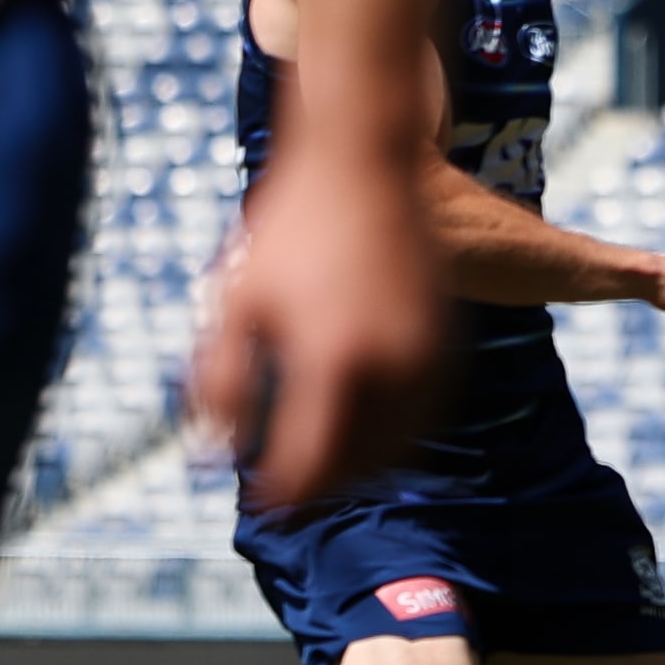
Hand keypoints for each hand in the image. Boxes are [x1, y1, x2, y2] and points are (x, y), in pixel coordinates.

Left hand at [195, 142, 442, 506]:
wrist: (364, 161)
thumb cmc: (289, 228)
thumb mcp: (234, 304)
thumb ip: (220, 385)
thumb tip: (215, 451)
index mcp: (333, 364)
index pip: (310, 466)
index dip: (281, 495)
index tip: (258, 503)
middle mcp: (392, 371)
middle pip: (359, 469)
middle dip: (320, 488)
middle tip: (286, 491)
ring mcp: (429, 359)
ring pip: (400, 450)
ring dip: (361, 469)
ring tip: (323, 465)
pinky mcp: (449, 344)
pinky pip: (426, 416)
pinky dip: (396, 437)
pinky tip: (363, 426)